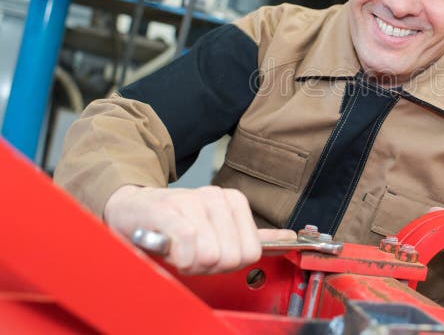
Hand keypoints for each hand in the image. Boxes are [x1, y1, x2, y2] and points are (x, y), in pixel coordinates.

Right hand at [104, 185, 295, 274]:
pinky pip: (187, 242)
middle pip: (231, 257)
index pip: (251, 253)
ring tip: (179, 250)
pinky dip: (178, 256)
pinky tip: (170, 248)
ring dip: (190, 263)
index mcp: (234, 202)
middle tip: (192, 253)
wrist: (134, 210)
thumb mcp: (219, 230)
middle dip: (209, 266)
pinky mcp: (168, 209)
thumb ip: (253, 236)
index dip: (228, 263)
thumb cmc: (177, 225)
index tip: (211, 253)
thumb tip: (290, 239)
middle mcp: (217, 197)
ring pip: (210, 254)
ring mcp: (193, 200)